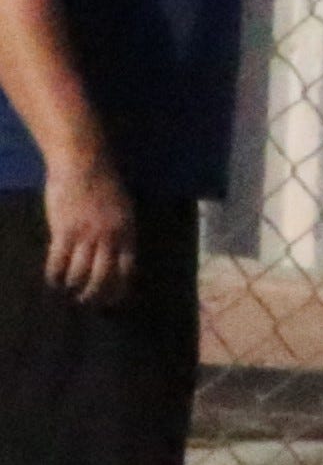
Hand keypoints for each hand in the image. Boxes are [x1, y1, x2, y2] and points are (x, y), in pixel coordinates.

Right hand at [43, 156, 132, 306]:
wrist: (84, 162)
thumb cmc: (104, 183)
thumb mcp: (124, 208)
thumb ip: (121, 230)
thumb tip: (116, 255)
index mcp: (127, 231)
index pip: (127, 270)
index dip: (118, 290)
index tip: (111, 301)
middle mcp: (110, 237)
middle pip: (103, 278)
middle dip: (95, 295)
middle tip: (86, 301)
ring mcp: (86, 235)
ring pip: (80, 274)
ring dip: (73, 286)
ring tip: (68, 289)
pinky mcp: (64, 231)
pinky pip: (58, 262)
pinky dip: (54, 275)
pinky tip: (52, 279)